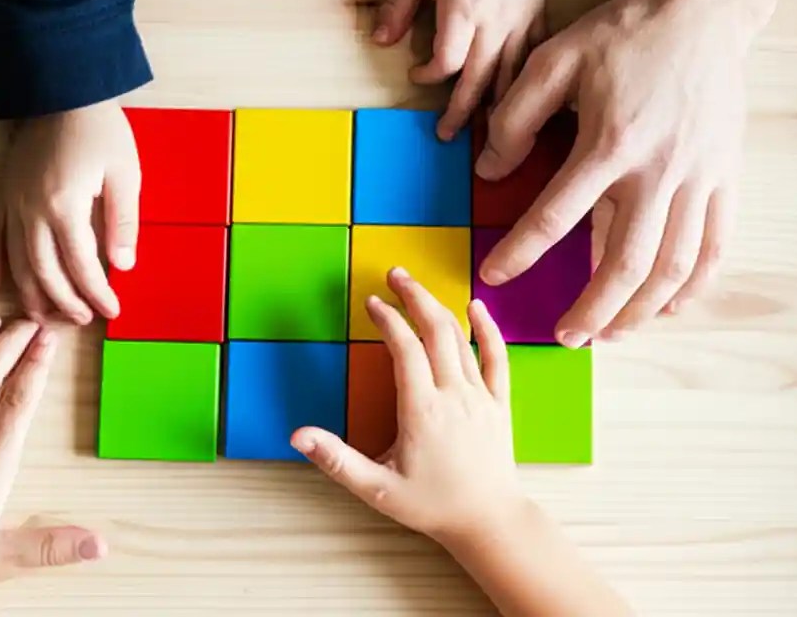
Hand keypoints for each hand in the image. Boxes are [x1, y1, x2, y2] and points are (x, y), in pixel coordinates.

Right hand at [0, 100, 140, 324]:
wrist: (62, 88)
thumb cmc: (99, 129)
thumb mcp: (124, 174)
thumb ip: (122, 222)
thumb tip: (122, 266)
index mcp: (66, 207)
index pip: (82, 266)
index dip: (97, 294)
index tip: (112, 310)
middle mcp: (33, 211)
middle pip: (45, 273)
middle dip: (64, 303)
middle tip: (82, 320)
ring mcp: (12, 203)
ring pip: (17, 262)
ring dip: (30, 294)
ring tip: (45, 317)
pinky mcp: (2, 193)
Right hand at [293, 268, 525, 541]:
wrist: (489, 522)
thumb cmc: (432, 506)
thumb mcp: (377, 489)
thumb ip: (337, 460)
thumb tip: (298, 436)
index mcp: (423, 411)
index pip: (404, 350)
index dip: (387, 321)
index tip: (371, 302)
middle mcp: (454, 396)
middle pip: (435, 331)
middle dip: (414, 298)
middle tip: (395, 274)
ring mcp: (480, 397)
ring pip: (461, 339)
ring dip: (438, 307)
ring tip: (416, 286)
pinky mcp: (499, 404)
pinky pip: (496, 357)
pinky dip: (487, 329)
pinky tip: (477, 307)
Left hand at [373, 0, 544, 138]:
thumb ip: (399, 4)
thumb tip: (381, 40)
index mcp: (463, 11)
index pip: (446, 62)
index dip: (428, 76)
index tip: (416, 75)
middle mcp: (494, 24)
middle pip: (478, 81)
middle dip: (461, 112)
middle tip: (446, 134)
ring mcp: (520, 24)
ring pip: (510, 77)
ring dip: (496, 108)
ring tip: (485, 134)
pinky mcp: (538, 19)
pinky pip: (532, 60)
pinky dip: (524, 83)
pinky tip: (518, 102)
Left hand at [476, 0, 746, 345]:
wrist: (700, 12)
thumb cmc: (621, 35)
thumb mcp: (553, 61)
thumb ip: (514, 118)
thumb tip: (488, 170)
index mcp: (608, 144)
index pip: (556, 216)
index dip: (520, 252)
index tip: (493, 277)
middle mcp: (657, 171)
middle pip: (624, 261)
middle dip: (592, 309)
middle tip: (563, 338)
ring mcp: (697, 179)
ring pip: (672, 265)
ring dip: (640, 309)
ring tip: (610, 335)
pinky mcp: (725, 178)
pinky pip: (714, 245)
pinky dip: (693, 284)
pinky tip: (669, 307)